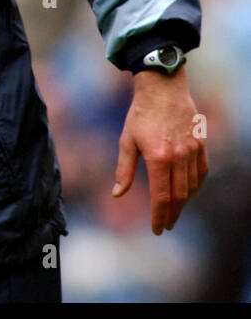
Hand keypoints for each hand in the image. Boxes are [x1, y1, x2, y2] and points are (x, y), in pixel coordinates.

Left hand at [112, 66, 207, 233]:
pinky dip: (196, 186)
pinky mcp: (202, 145)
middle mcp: (179, 157)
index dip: (159, 216)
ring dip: (184, 202)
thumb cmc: (140, 114)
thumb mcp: (126, 140)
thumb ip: (124, 170)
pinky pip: (202, 173)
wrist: (163, 88)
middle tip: (166, 225)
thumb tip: (117, 194)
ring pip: (193, 186)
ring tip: (174, 211)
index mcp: (158, 158)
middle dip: (172, 214)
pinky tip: (188, 192)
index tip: (156, 229)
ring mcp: (193, 151)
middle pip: (180, 196)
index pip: (161, 196)